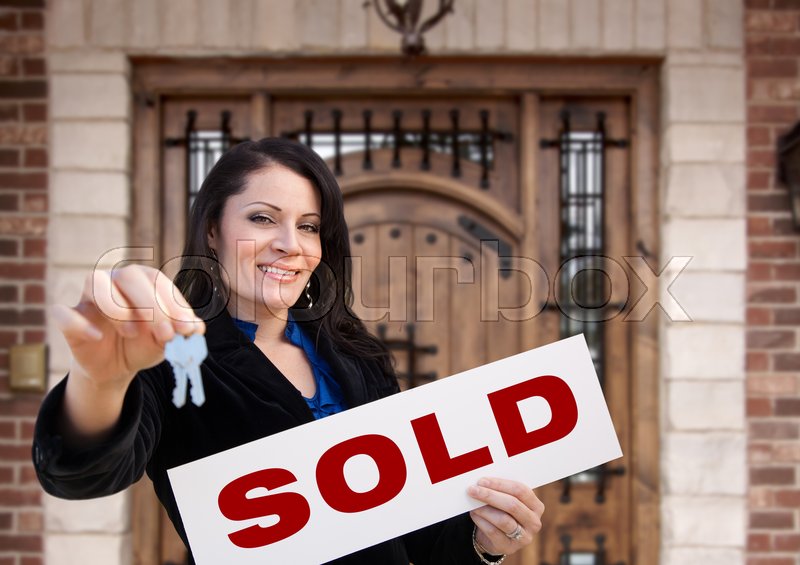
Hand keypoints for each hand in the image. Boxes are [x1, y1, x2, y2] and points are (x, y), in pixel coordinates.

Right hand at [52, 264, 203, 386]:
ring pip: (95, 282)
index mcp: (142, 280)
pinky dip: (79, 323)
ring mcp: (88, 298)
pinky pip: (64, 312)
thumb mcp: (166, 341)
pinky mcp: (69, 318)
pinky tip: (97, 336)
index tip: (186, 329)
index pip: (157, 280)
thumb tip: (198, 329)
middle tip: (165, 334)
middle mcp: (114, 281)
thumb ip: (182, 332)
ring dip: (118, 307)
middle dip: (151, 305)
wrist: (117, 367)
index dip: (173, 304)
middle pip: (128, 275)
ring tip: (133, 333)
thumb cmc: (144, 343)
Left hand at [468, 477, 543, 556]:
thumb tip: (482, 482)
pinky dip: (481, 520)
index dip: (500, 484)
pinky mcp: (510, 547)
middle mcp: (534, 522)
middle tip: (473, 490)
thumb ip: (500, 491)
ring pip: (503, 520)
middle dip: (490, 495)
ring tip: (472, 503)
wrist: (497, 537)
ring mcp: (524, 537)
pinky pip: (493, 531)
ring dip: (484, 509)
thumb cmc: (502, 511)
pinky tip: (474, 514)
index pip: (520, 490)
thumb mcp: (506, 499)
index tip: (482, 480)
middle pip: (512, 505)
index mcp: (536, 506)